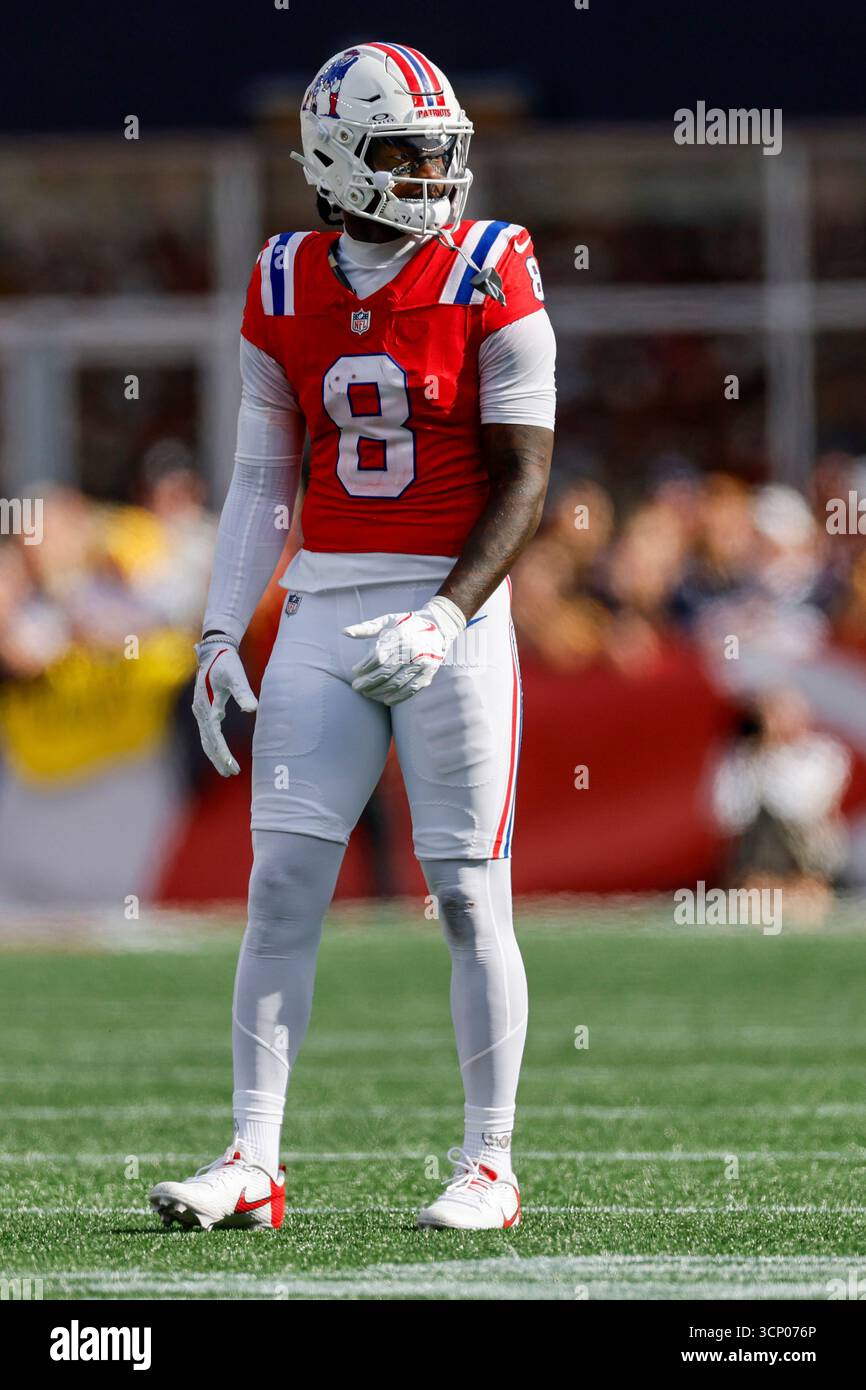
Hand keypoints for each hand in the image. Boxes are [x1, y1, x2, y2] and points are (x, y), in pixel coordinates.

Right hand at [192, 635, 257, 775]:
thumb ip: (243, 691)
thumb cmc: (225, 662)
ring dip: (215, 755)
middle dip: (219, 759)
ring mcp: (200, 711)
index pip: (214, 736)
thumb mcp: (235, 675)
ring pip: (206, 739)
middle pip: (208, 741)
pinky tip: (221, 752)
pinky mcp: (203, 709)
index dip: (222, 752)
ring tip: (227, 770)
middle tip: (232, 774)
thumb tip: (252, 708)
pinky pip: (207, 733)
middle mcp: (200, 711)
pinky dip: (213, 745)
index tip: (232, 766)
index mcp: (206, 706)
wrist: (213, 650)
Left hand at [343, 596, 465, 705]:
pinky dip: (398, 697)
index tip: (355, 671)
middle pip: (386, 671)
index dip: (365, 665)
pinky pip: (412, 689)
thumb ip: (366, 627)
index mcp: (400, 635)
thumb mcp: (387, 620)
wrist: (438, 627)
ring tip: (367, 694)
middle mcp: (412, 650)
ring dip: (380, 691)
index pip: (379, 655)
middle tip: (356, 687)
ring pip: (397, 682)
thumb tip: (344, 632)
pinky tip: (386, 700)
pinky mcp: (428, 673)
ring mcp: (421, 663)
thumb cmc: (407, 624)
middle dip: (368, 681)